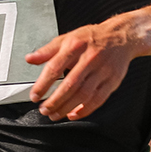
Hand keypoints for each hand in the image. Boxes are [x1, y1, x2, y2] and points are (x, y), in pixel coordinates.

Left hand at [26, 14, 150, 121]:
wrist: (120, 37)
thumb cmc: (92, 38)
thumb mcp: (67, 38)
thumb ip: (47, 51)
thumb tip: (30, 59)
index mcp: (75, 46)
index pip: (55, 67)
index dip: (43, 84)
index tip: (35, 95)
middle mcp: (90, 58)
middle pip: (70, 84)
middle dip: (55, 101)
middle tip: (44, 109)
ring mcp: (103, 70)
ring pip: (84, 94)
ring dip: (67, 108)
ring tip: (55, 114)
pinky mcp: (112, 80)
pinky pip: (98, 99)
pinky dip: (85, 110)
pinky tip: (73, 114)